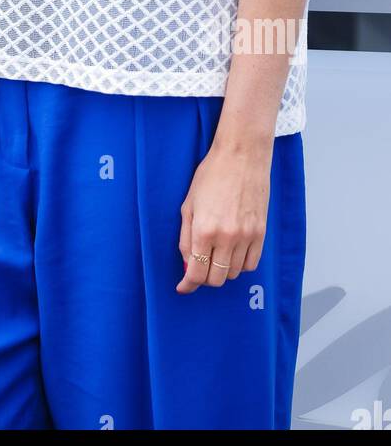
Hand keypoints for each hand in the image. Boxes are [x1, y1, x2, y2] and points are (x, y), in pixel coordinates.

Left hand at [176, 141, 271, 292]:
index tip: (183, 287)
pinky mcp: (261, 233)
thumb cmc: (211, 176)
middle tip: (198, 268)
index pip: (197, 273)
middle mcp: (227, 237)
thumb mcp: (188, 205)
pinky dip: (240, 265)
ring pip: (234, 273)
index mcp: (204, 230)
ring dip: (222, 271)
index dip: (188, 285)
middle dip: (204, 278)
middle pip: (216, 279)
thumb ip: (186, 238)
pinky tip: (232, 253)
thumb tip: (187, 266)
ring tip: (215, 255)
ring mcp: (247, 236)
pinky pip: (252, 264)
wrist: (241, 157)